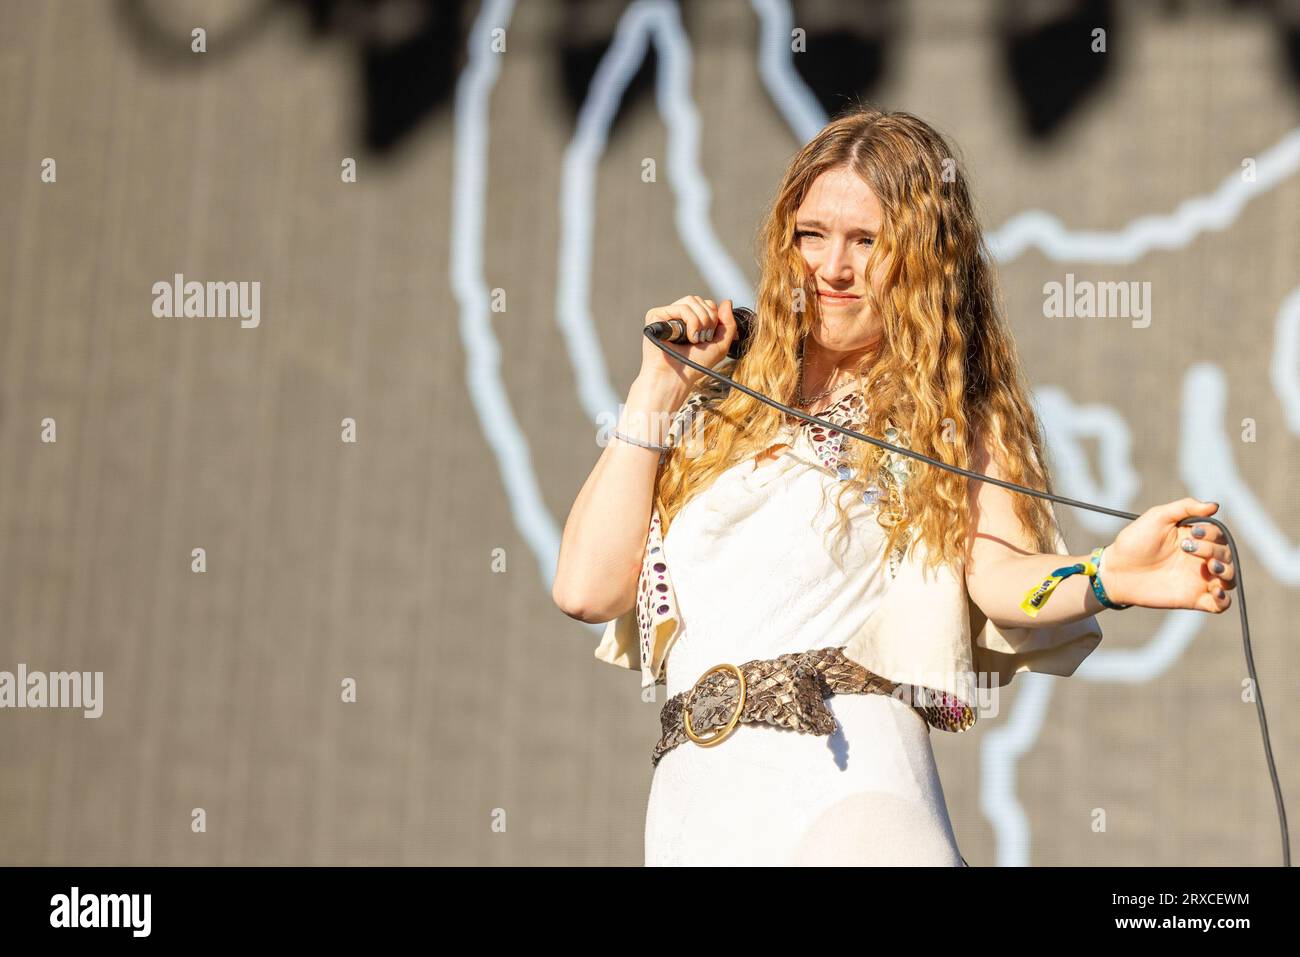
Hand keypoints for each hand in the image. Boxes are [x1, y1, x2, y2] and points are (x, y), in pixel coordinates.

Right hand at [639, 296, 737, 390]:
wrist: (676, 377)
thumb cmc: (694, 365)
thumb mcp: (720, 345)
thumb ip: (728, 324)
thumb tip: (727, 301)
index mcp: (689, 320)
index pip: (707, 304)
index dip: (714, 318)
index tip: (709, 337)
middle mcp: (676, 315)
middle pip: (701, 300)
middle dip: (709, 319)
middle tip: (702, 339)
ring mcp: (666, 314)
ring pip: (692, 301)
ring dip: (701, 321)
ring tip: (694, 339)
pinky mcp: (656, 315)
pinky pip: (683, 308)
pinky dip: (691, 322)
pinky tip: (687, 337)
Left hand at [1097, 498, 1234, 612]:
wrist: (1116, 570)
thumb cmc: (1134, 542)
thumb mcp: (1157, 517)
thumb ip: (1185, 507)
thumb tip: (1215, 506)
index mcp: (1195, 539)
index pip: (1219, 535)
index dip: (1211, 534)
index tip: (1192, 533)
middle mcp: (1200, 559)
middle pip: (1226, 554)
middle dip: (1213, 550)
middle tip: (1187, 549)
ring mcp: (1198, 579)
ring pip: (1229, 578)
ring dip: (1226, 572)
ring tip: (1210, 568)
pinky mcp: (1193, 599)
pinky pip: (1221, 605)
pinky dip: (1225, 600)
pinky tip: (1216, 592)